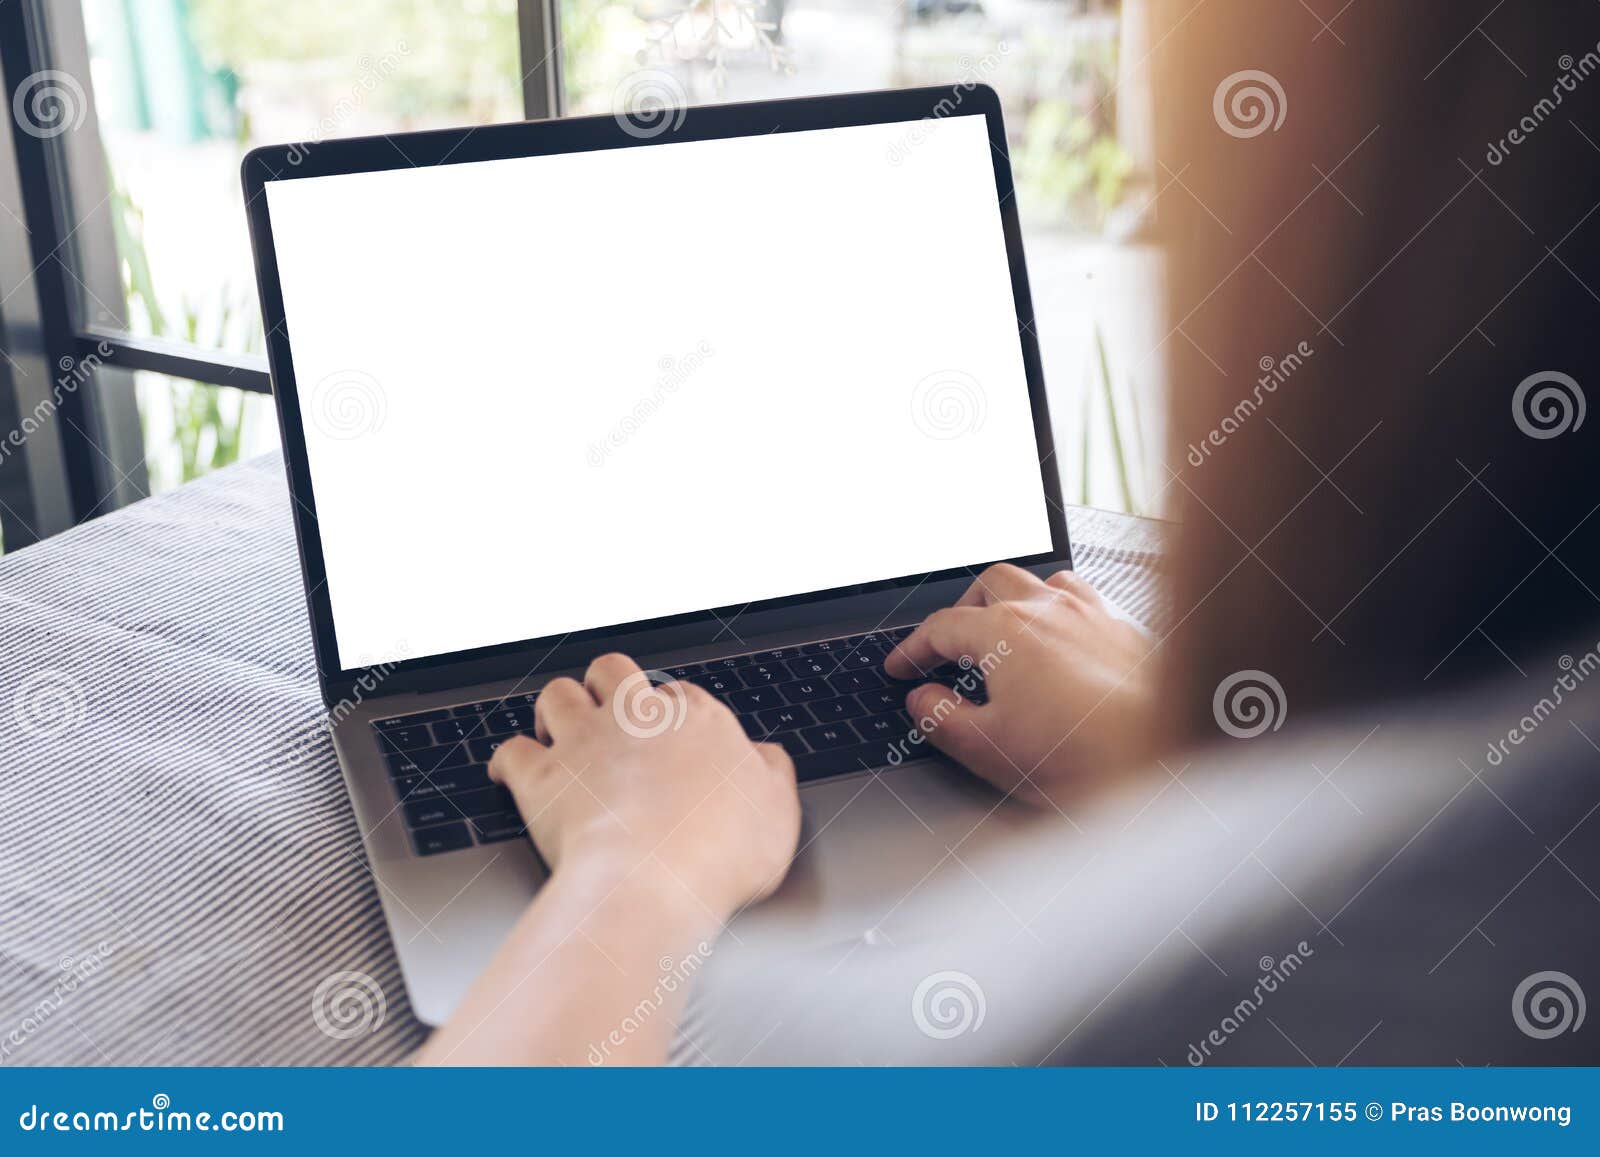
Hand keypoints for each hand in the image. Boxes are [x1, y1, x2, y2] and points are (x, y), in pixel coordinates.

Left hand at [489, 654, 800, 924]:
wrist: (653, 884)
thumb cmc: (718, 854)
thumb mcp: (776, 811)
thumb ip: (770, 774)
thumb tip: (763, 758)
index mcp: (695, 720)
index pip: (678, 695)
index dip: (671, 715)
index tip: (670, 741)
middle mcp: (637, 719)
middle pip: (613, 672)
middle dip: (607, 687)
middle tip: (608, 715)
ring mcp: (584, 743)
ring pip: (558, 695)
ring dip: (556, 711)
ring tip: (558, 732)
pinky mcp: (542, 778)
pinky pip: (511, 751)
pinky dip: (507, 761)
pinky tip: (510, 773)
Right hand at [884, 564, 1154, 803]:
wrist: (1163, 759)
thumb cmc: (1083, 756)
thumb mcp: (989, 748)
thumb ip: (943, 718)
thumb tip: (922, 699)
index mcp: (1005, 631)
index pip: (941, 628)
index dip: (914, 649)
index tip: (902, 666)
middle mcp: (1048, 609)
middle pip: (990, 584)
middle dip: (962, 609)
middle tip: (949, 644)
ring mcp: (1092, 613)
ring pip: (1041, 582)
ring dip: (1014, 599)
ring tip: (1006, 630)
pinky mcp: (1127, 628)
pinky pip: (1085, 597)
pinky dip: (1060, 609)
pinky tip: (1064, 636)